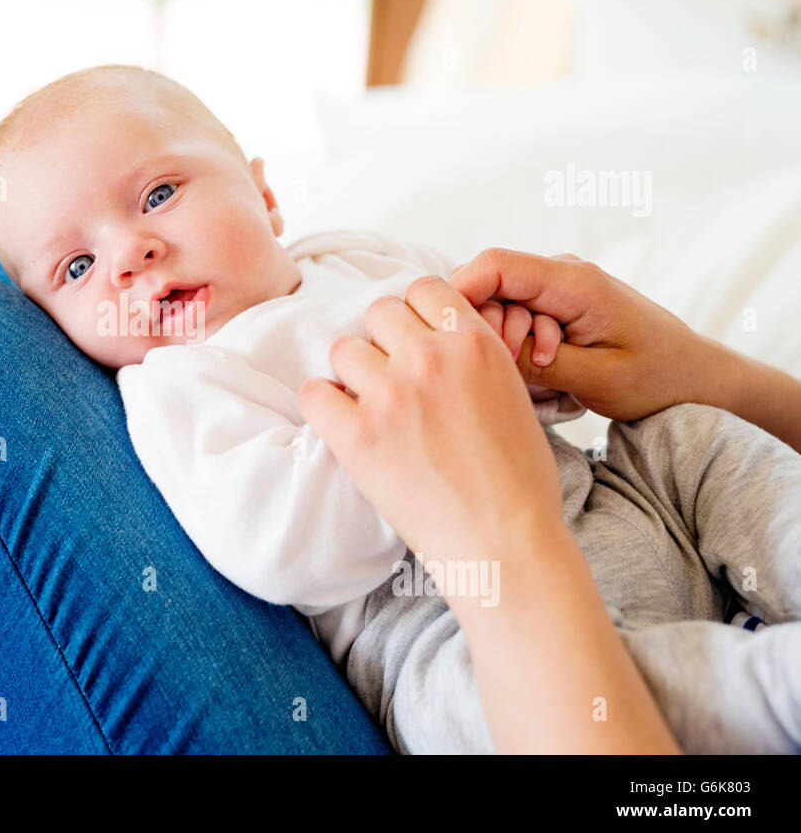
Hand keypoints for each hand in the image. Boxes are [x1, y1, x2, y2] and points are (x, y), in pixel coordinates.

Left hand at [297, 276, 565, 569]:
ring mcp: (390, 394)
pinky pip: (314, 394)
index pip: (424, 288)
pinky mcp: (356, 435)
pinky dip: (323, 407)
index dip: (415, 315)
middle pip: (379, 313)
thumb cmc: (518, 481)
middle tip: (391, 380)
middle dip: (382, 342)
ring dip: (352, 374)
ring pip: (344, 349)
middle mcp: (430, 358)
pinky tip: (342, 426)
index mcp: (475, 343)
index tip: (414, 343)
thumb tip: (431, 340)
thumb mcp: (514, 394)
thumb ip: (472, 358)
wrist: (505, 544)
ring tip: (369, 408)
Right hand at [449, 249, 721, 420]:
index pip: (494, 265)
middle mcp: (561, 272)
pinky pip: (513, 313)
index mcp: (575, 282)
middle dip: (490, 328)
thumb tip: (476, 345)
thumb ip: (530, 360)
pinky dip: (517, 341)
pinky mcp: (554, 302)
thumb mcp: (594, 379)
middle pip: (488, 284)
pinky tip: (548, 363)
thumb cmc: (657, 378)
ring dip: (508, 338)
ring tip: (550, 367)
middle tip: (530, 366)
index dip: (460, 294)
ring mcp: (556, 285)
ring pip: (497, 302)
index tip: (456, 339)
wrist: (696, 376)